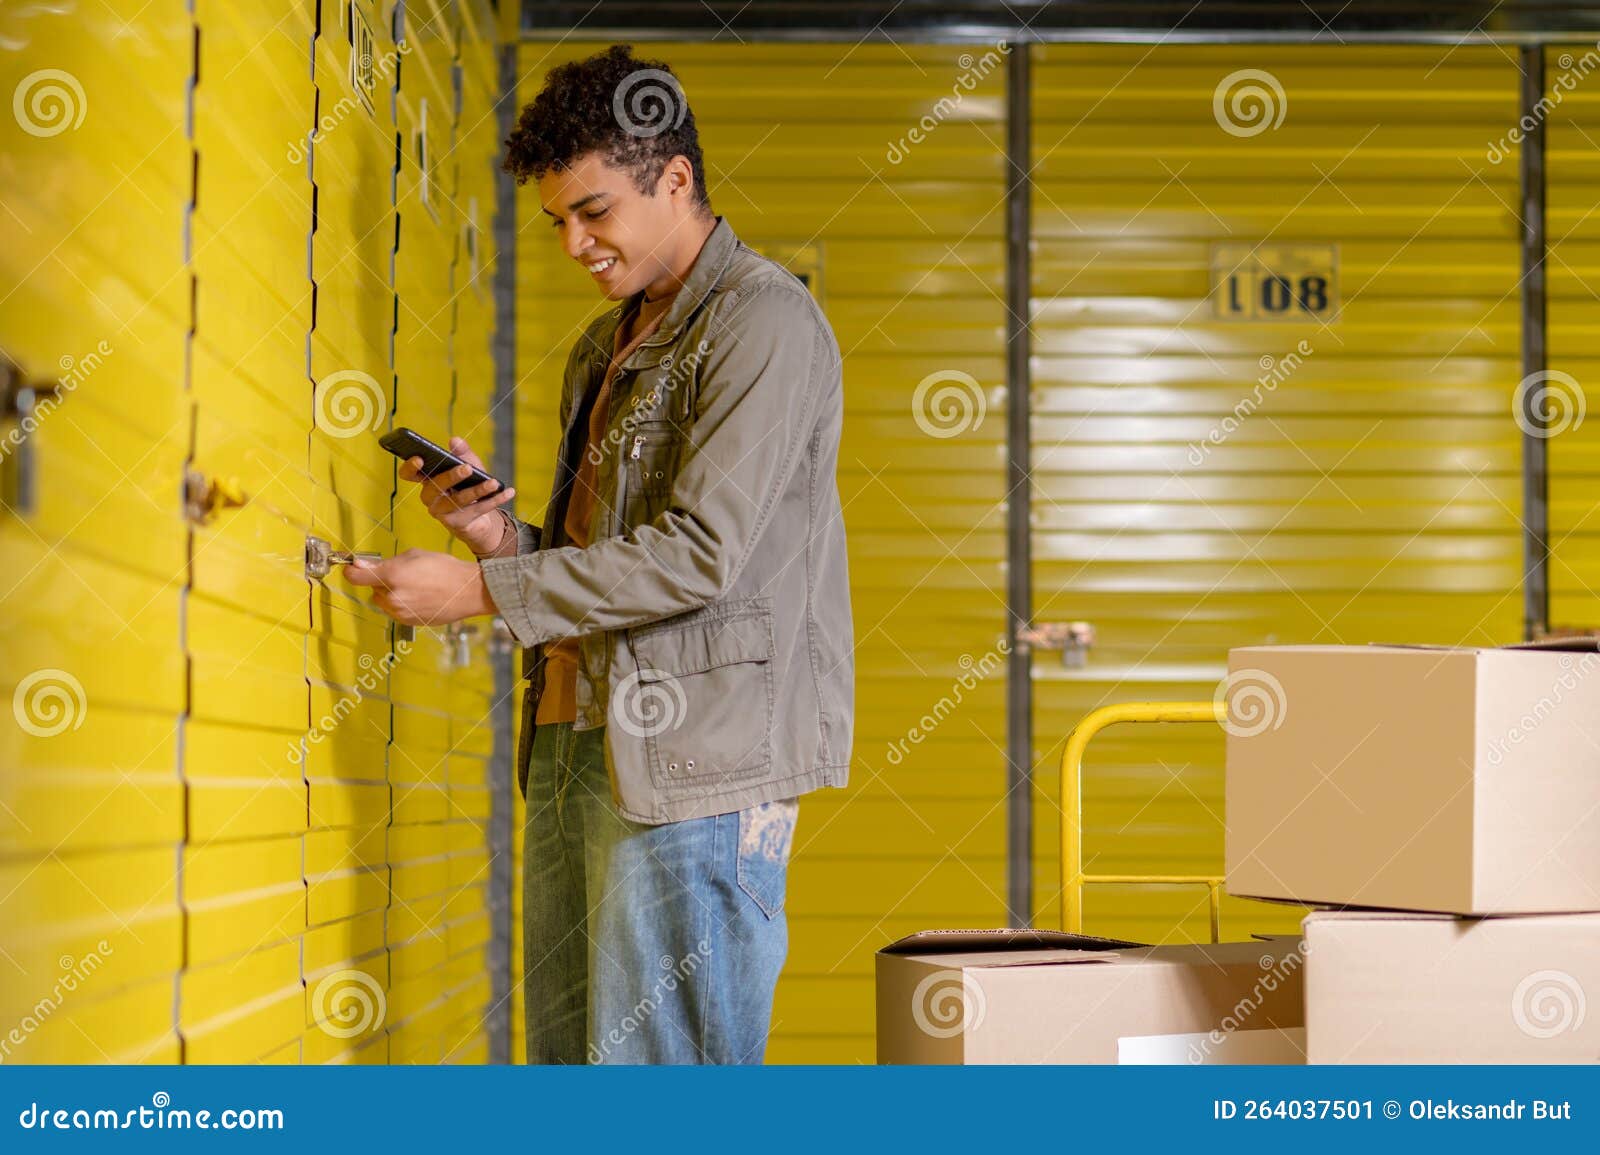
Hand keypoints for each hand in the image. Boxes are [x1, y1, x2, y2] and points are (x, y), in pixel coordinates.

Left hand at [341, 548, 497, 625]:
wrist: (468, 591)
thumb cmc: (445, 569)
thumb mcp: (414, 556)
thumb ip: (385, 562)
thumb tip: (362, 565)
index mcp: (392, 576)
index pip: (355, 577)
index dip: (352, 570)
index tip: (353, 567)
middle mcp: (392, 597)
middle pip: (372, 589)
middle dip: (381, 581)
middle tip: (402, 574)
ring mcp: (400, 613)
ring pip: (383, 601)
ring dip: (391, 594)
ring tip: (414, 587)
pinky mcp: (408, 622)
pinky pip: (396, 612)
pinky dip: (402, 605)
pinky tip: (420, 597)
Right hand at [399, 436, 517, 556]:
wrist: (477, 519)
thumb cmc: (468, 486)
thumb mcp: (468, 466)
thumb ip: (462, 453)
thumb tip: (455, 440)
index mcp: (427, 480)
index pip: (409, 474)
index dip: (410, 467)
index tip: (420, 459)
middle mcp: (430, 497)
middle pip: (436, 487)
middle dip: (452, 476)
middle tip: (468, 468)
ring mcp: (442, 513)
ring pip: (458, 500)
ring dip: (478, 490)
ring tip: (494, 482)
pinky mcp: (458, 524)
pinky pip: (478, 510)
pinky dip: (496, 500)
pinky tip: (509, 492)